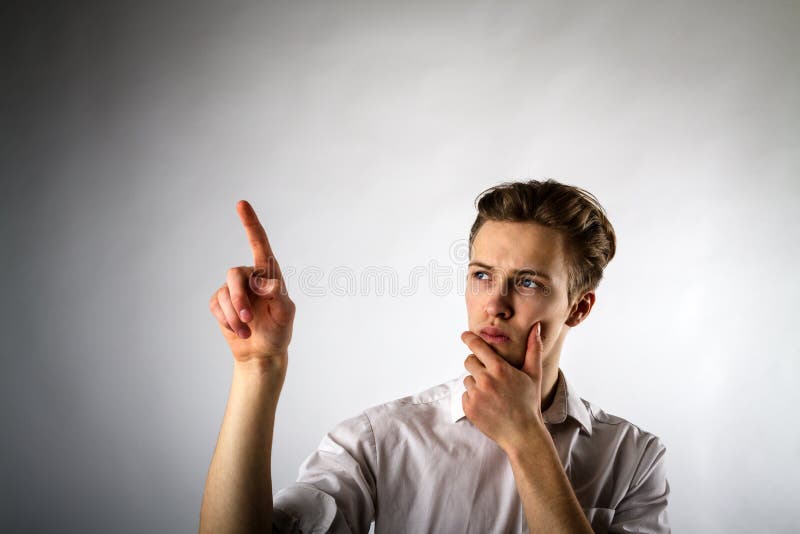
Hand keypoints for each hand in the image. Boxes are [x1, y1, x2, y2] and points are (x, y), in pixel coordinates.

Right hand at [208, 200, 295, 366]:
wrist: (262, 352)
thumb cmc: (279, 331)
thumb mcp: (285, 314)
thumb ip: (277, 295)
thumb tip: (262, 281)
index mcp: (269, 273)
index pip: (259, 243)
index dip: (250, 223)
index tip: (241, 203)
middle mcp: (250, 276)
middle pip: (234, 274)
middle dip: (239, 298)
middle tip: (247, 319)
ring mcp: (233, 289)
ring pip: (224, 293)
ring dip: (234, 316)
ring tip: (246, 330)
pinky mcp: (220, 303)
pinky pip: (216, 306)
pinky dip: (226, 320)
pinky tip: (237, 330)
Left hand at [461, 322, 547, 452]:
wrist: (522, 434)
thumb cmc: (529, 402)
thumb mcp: (533, 375)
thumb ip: (533, 349)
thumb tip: (535, 327)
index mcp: (499, 369)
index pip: (477, 346)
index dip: (469, 338)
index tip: (464, 335)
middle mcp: (485, 380)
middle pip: (469, 361)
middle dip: (476, 364)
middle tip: (489, 375)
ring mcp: (476, 395)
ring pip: (467, 379)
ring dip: (476, 383)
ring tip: (492, 394)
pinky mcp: (469, 407)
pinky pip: (465, 394)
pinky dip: (473, 397)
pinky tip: (488, 404)